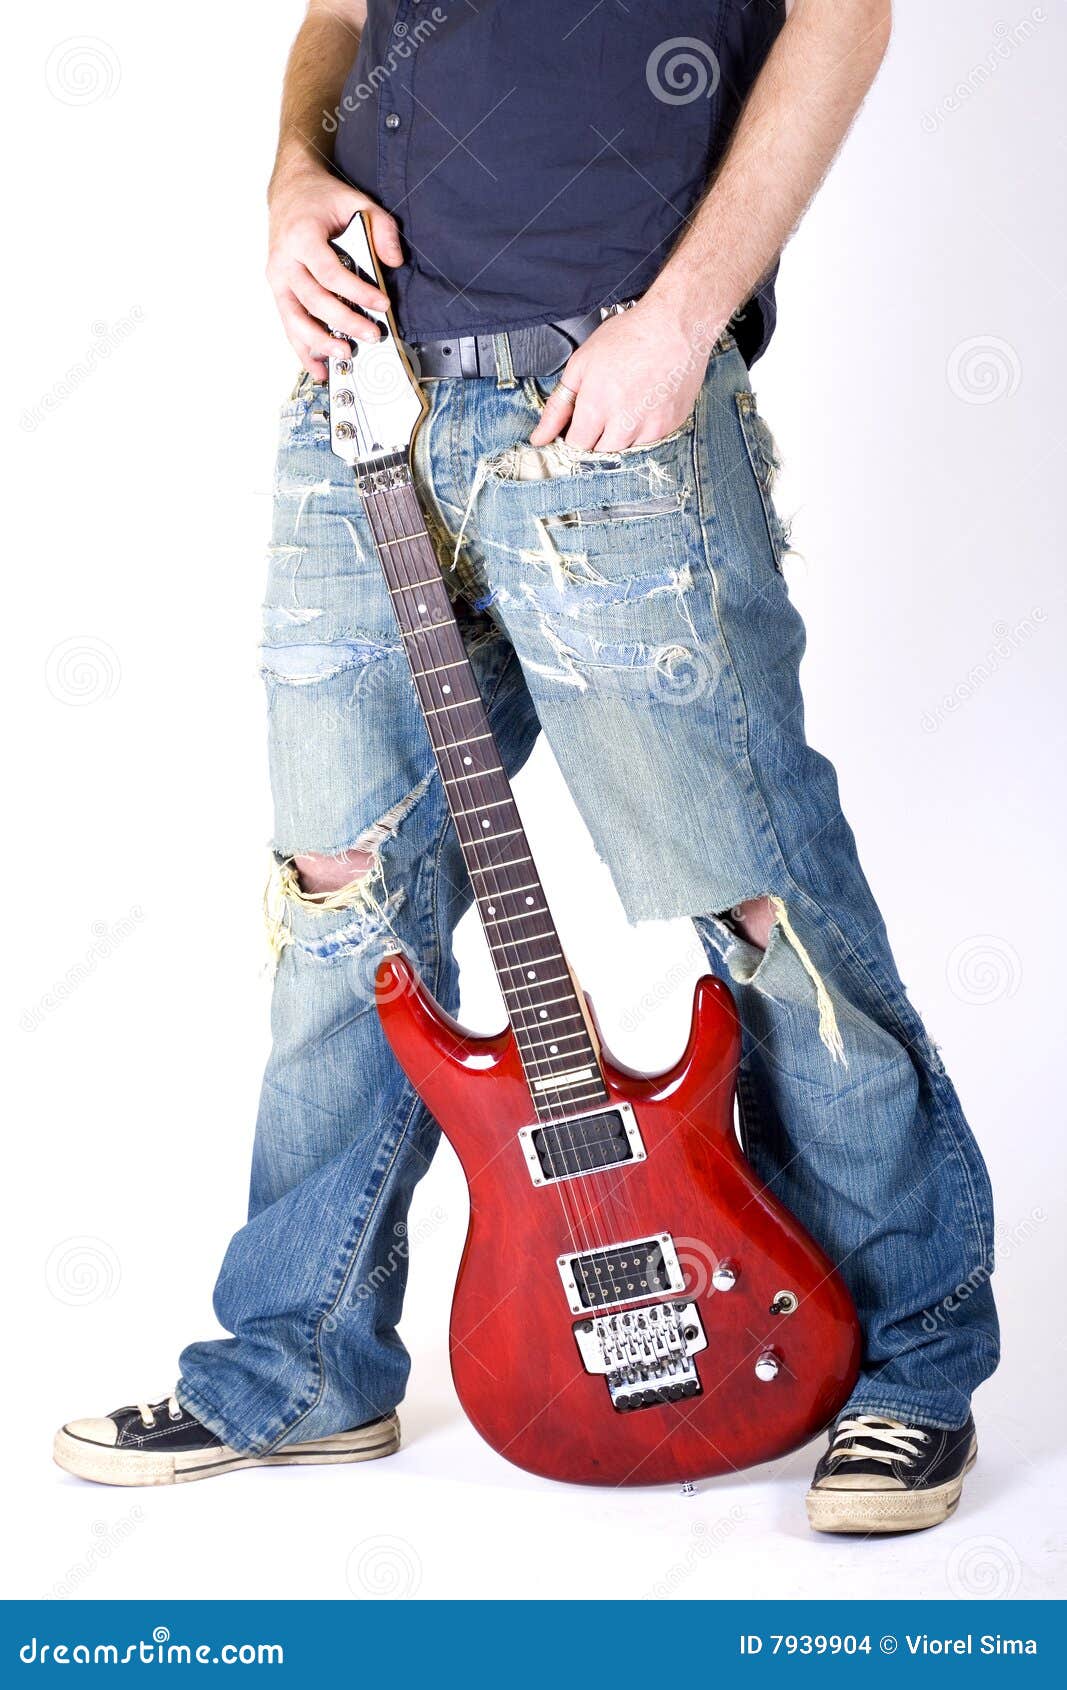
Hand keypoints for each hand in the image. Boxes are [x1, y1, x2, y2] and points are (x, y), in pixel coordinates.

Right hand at [267, 160, 403, 381]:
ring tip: (345, 355)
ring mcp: (278, 278)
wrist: (289, 192)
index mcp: (302, 236)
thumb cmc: (321, 199)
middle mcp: (284, 260)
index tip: (382, 304)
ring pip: (295, 319)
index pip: (330, 272)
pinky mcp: (279, 291)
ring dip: (319, 342)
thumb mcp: (356, 201)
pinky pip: (289, 325)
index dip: (357, 292)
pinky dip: (303, 349)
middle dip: (344, 322)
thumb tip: (394, 262)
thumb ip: (380, 227)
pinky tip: (320, 368)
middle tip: (372, 335)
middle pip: (314, 300)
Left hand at [529, 301, 717, 452]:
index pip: (576, 447)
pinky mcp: (669, 426)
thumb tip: (539, 438)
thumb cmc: (628, 337)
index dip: (574, 438)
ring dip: (620, 437)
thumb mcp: (581, 365)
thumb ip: (557, 407)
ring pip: (625, 451)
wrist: (675, 325)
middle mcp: (624, 422)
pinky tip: (644, 405)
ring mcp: (650, 426)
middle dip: (596, 439)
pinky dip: (643, 431)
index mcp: (596, 406)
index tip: (578, 428)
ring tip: (625, 406)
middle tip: (604, 412)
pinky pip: (649, 443)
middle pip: (601, 454)